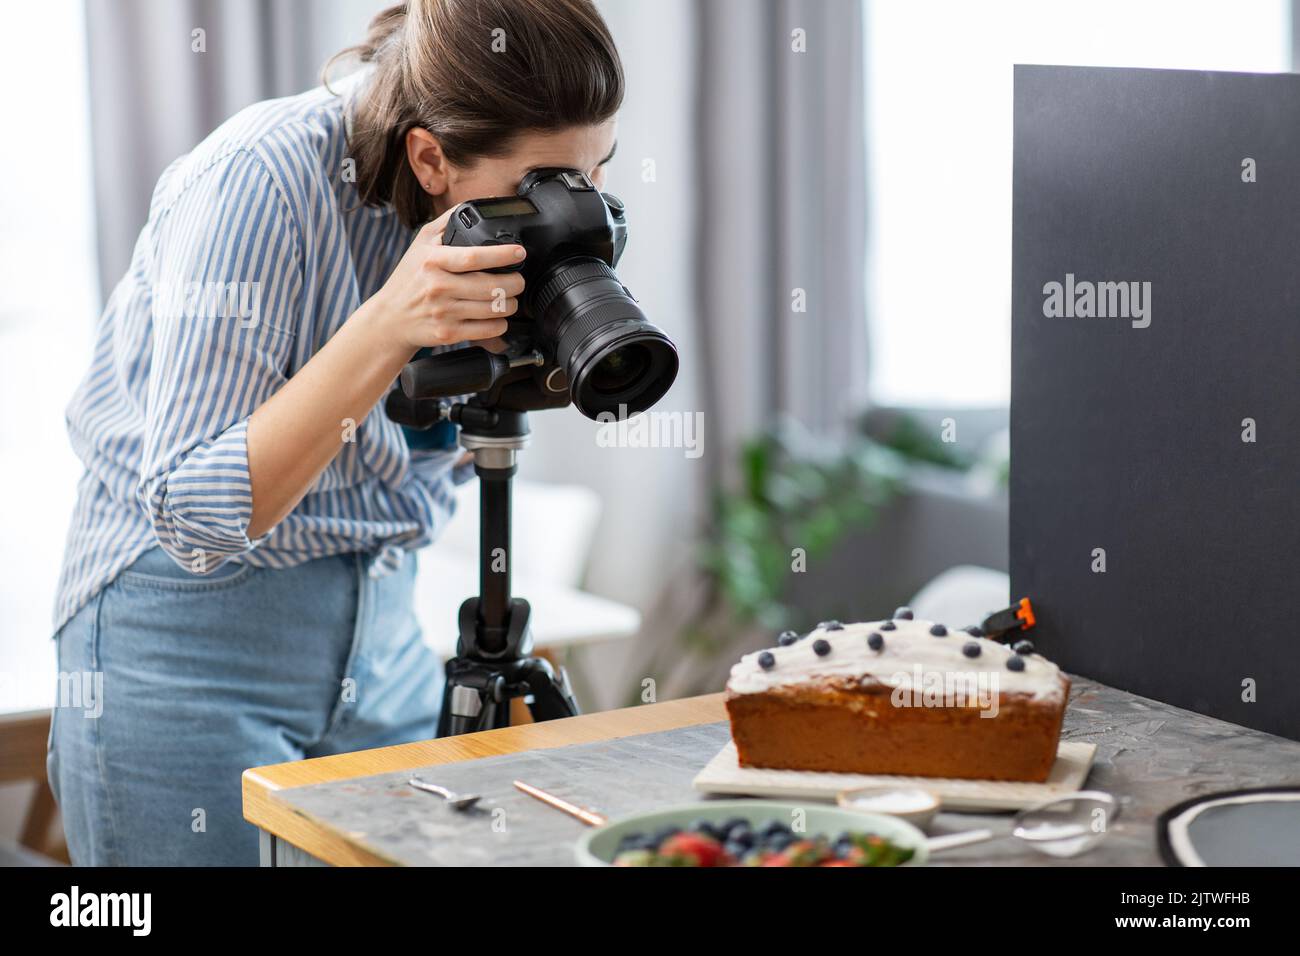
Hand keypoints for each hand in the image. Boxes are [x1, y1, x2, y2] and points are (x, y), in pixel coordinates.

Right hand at [370, 207, 526, 352]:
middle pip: (491, 286)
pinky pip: (487, 330)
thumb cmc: (409, 278)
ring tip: (510, 298)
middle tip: (518, 280)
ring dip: (511, 304)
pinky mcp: (448, 333)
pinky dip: (500, 324)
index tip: (519, 252)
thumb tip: (480, 204)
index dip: (502, 255)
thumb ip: (448, 221)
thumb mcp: (422, 243)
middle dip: (515, 283)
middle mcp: (438, 286)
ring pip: (493, 309)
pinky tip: (498, 316)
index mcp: (433, 261)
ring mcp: (443, 312)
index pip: (474, 257)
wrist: (390, 317)